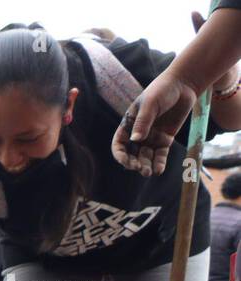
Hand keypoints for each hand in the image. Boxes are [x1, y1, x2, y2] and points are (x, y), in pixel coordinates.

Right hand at [111, 12, 206, 175]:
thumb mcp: (150, 104)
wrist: (183, 85)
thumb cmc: (162, 90)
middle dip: (134, 163)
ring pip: (145, 157)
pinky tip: (159, 170)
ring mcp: (152, 137)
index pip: (119, 144)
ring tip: (149, 172)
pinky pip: (160, 154)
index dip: (121, 155)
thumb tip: (135, 140)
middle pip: (132, 154)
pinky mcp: (165, 139)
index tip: (127, 162)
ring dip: (146, 166)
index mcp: (128, 124)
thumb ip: (143, 122)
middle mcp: (138, 133)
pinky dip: (159, 163)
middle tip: (140, 169)